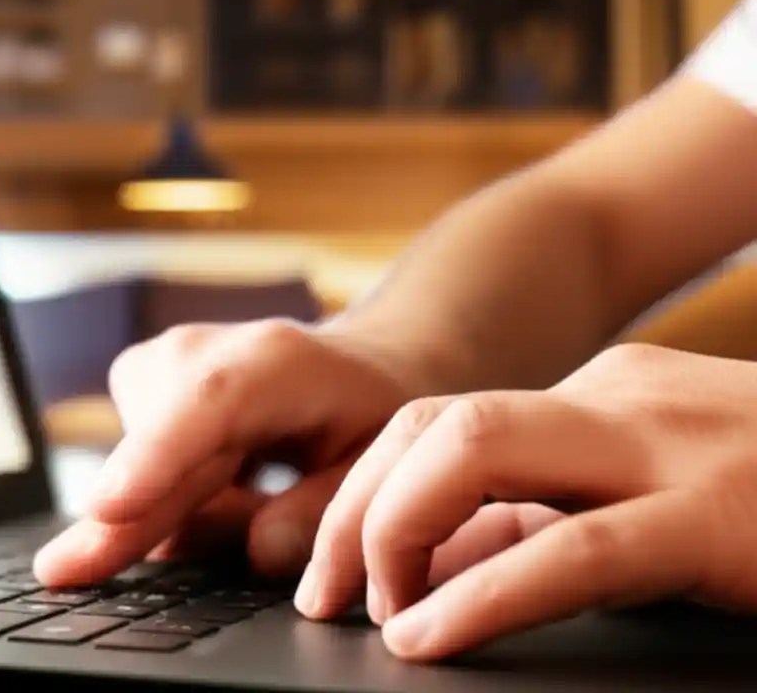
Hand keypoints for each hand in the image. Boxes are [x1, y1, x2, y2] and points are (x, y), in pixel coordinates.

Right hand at [33, 318, 439, 586]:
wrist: (351, 365)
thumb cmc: (362, 417)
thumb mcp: (373, 467)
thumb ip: (321, 513)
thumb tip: (255, 553)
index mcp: (275, 365)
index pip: (207, 407)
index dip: (154, 459)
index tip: (107, 509)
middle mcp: (202, 353)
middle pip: (147, 451)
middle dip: (112, 524)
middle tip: (64, 576)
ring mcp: (160, 365)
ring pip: (136, 470)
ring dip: (165, 517)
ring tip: (250, 497)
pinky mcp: (135, 388)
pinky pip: (133, 468)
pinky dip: (161, 503)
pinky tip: (221, 492)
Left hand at [295, 343, 756, 660]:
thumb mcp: (647, 502)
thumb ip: (543, 522)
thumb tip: (431, 568)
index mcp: (598, 398)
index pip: (436, 421)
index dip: (362, 491)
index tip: (329, 563)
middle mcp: (617, 400)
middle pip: (433, 424)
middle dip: (355, 507)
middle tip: (321, 592)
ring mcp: (667, 446)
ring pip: (476, 454)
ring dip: (393, 532)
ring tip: (369, 611)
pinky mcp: (713, 517)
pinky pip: (568, 547)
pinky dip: (481, 593)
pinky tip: (432, 635)